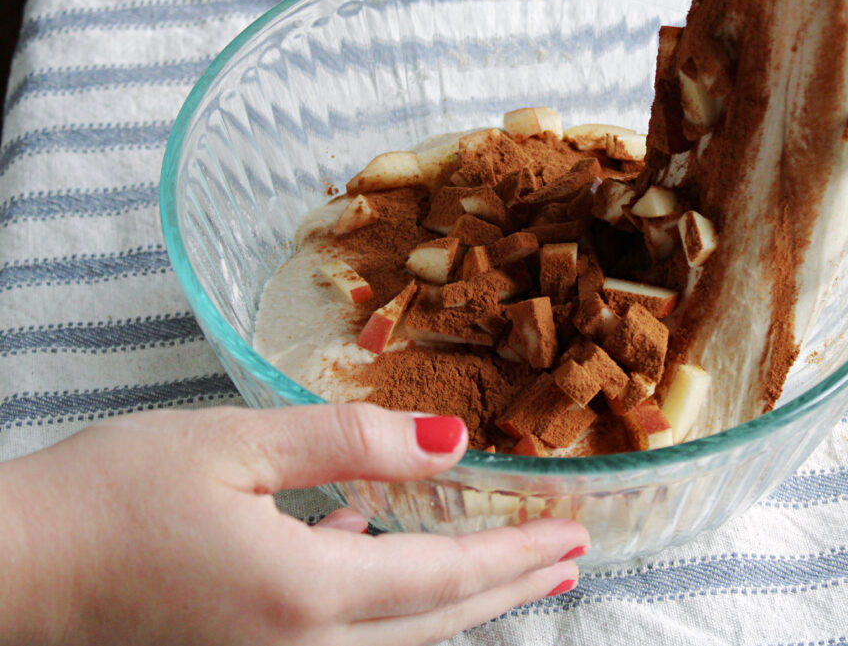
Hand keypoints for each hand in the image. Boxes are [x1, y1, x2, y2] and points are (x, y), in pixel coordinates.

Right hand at [0, 404, 587, 645]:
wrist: (12, 571)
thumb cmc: (111, 499)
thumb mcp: (235, 444)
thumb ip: (349, 443)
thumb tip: (448, 442)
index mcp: (306, 593)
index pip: (445, 578)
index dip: (516, 554)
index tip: (572, 534)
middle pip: (438, 623)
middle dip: (509, 588)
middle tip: (568, 562)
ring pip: (403, 641)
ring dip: (464, 606)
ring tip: (514, 573)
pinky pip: (348, 641)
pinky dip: (396, 609)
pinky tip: (391, 560)